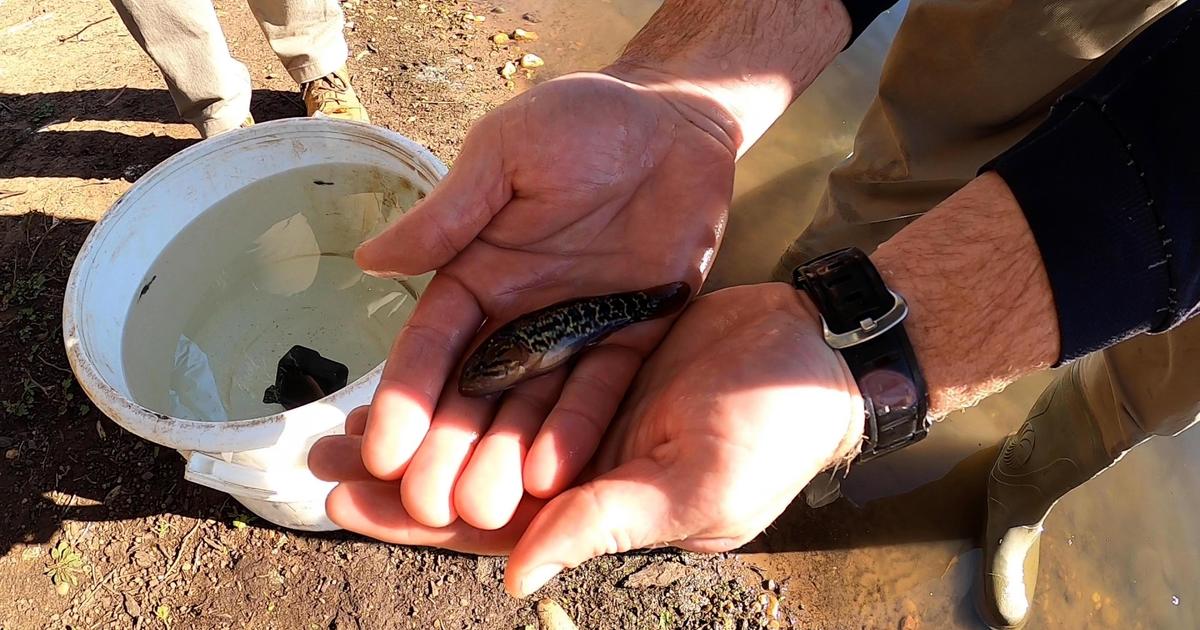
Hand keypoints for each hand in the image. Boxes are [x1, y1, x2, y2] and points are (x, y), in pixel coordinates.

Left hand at [309, 283, 863, 596]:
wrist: (810, 352)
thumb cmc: (766, 435)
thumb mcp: (692, 489)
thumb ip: (602, 523)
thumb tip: (514, 574)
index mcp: (590, 513)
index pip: (480, 527)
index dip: (406, 518)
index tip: (337, 499)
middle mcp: (572, 471)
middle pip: (465, 478)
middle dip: (394, 472)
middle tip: (316, 451)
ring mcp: (578, 416)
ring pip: (481, 424)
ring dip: (422, 419)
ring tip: (350, 411)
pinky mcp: (588, 361)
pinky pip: (515, 372)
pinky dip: (468, 372)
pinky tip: (425, 360)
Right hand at [353, 70, 736, 529]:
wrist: (674, 119)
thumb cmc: (581, 118)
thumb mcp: (505, 154)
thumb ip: (450, 212)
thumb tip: (372, 258)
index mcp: (476, 271)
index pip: (432, 345)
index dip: (406, 397)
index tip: (379, 452)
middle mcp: (520, 312)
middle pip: (477, 392)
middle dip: (449, 449)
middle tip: (426, 508)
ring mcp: (577, 327)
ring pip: (533, 405)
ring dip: (506, 457)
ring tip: (482, 513)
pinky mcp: (634, 332)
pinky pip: (602, 387)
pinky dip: (577, 429)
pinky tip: (552, 476)